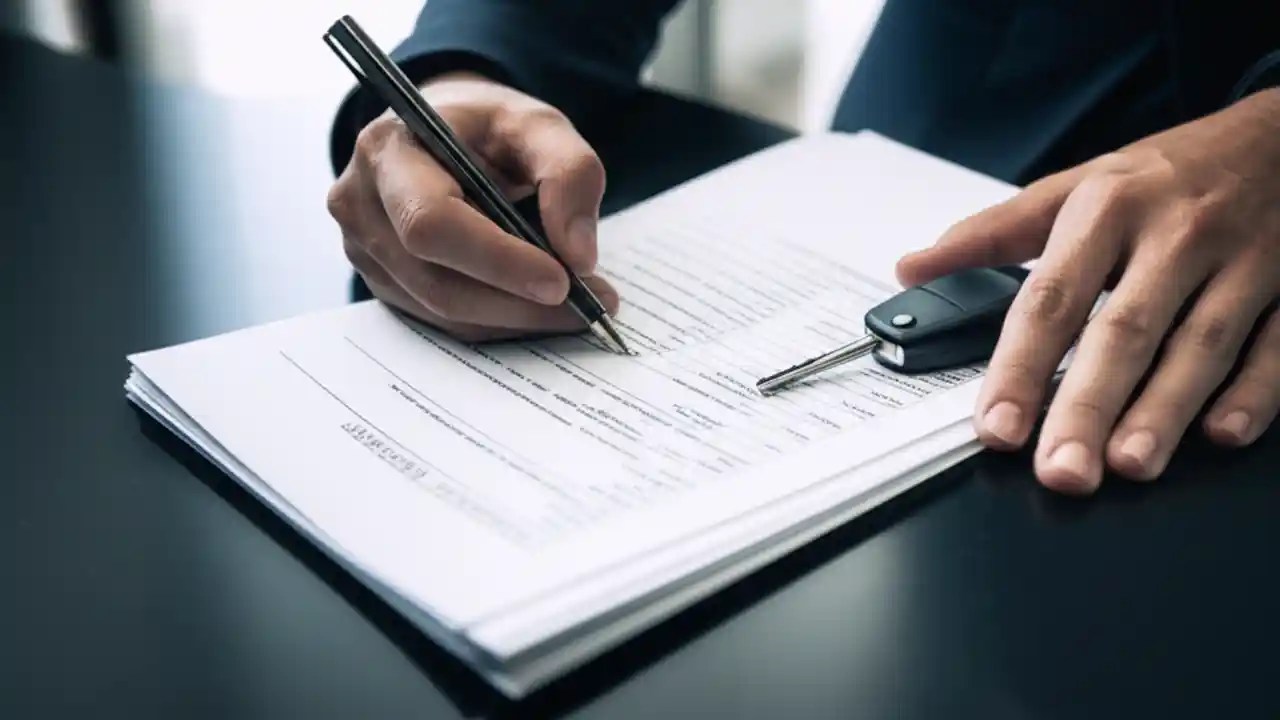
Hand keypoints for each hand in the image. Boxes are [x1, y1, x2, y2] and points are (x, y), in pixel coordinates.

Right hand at [327, 72, 617, 340]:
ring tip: (576, 308)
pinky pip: (442, 321)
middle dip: (518, 302)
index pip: (431, 223)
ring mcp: (364, 251)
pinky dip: (498, 322)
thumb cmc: (487, 127)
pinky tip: (538, 309)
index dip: (498, 261)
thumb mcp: (538, 124)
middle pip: (437, 281)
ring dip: (515, 319)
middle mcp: (360, 206)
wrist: (442, 133)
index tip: (562, 281)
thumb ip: (569, 173)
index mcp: (388, 151)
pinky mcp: (383, 283)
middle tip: (588, 304)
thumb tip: (578, 256)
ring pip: (443, 311)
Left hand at [897, 88, 1279, 493]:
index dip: (1019, 368)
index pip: (1051, 299)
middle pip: (1123, 331)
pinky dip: (1253, 391)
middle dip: (1087, 405)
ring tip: (1128, 464)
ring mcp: (1241, 262)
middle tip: (1060, 471)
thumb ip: (993, 234)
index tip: (996, 427)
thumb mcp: (1076, 186)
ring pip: (1200, 343)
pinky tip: (1221, 434)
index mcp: (1107, 211)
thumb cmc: (1165, 175)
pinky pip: (1275, 346)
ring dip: (1164, 409)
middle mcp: (1173, 236)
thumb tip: (911, 268)